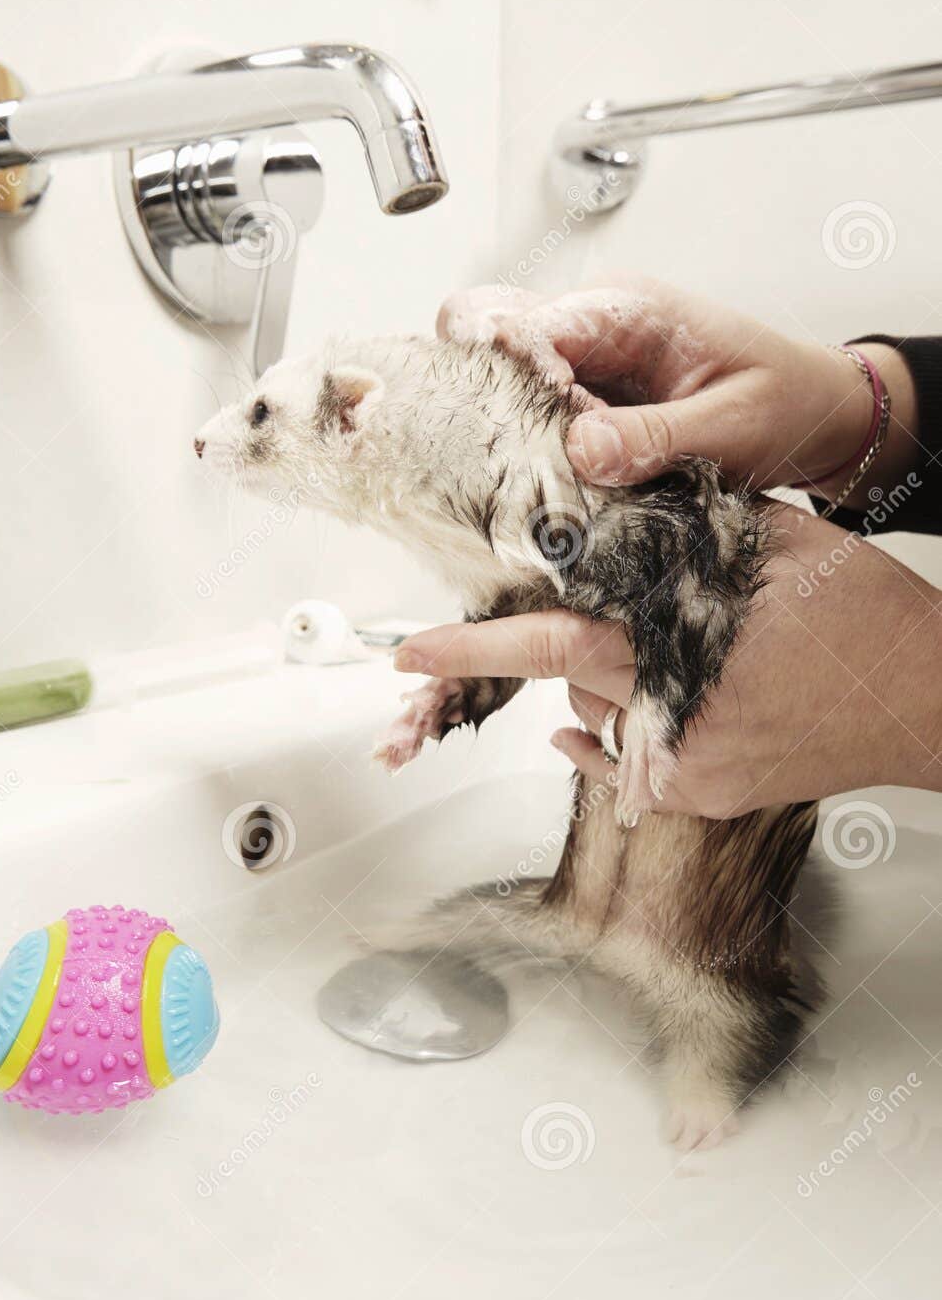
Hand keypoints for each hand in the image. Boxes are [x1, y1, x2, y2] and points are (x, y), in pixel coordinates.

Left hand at [395, 504, 941, 817]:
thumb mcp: (770, 541)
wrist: (923, 700)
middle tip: (463, 641)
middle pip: (569, 681)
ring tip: (684, 649)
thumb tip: (606, 502)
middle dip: (524, 653)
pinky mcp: (700, 796)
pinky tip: (655, 699)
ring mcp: (684, 766)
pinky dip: (624, 724)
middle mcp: (671, 711)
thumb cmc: (857, 613)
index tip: (410, 652)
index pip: (551, 641)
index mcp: (678, 638)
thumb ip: (681, 527)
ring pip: (600, 713)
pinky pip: (628, 756)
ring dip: (612, 678)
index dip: (473, 648)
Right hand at [438, 278, 918, 506]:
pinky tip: (547, 484)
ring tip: (533, 477)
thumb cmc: (787, 401)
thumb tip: (583, 449)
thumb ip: (658, 437)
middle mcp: (589, 323)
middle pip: (482, 328)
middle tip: (510, 451)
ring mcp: (577, 360)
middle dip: (476, 386)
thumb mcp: (733, 426)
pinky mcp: (578, 399)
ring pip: (492, 372)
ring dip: (499, 423)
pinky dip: (521, 445)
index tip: (535, 431)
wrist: (818, 414)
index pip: (525, 322)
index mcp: (625, 309)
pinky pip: (523, 411)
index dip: (512, 376)